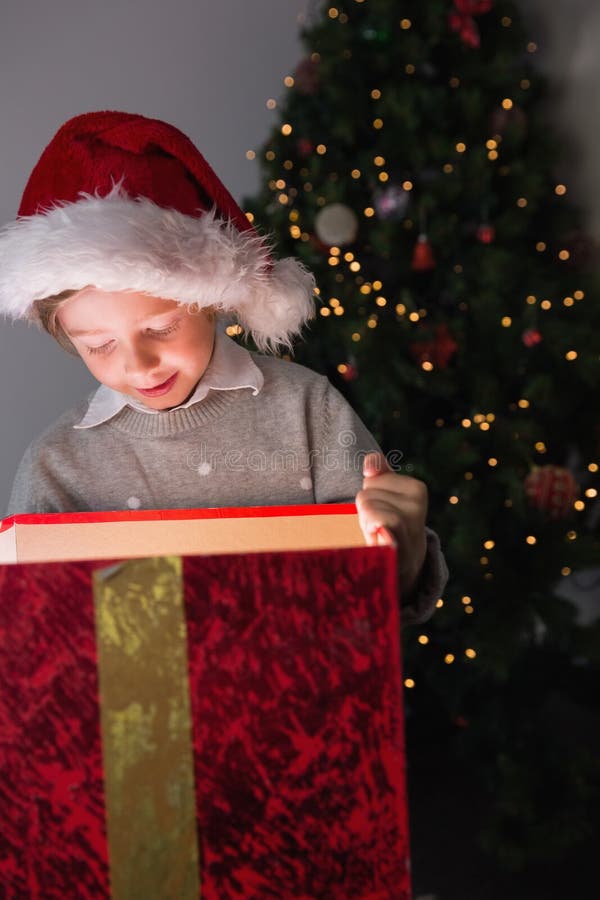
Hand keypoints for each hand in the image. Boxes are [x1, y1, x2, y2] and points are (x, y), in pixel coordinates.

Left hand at [355, 451, 427, 597]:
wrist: (406, 560)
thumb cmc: (390, 520)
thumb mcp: (386, 492)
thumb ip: (380, 471)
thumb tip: (369, 467)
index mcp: (416, 489)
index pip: (370, 480)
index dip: (369, 495)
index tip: (382, 509)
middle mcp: (417, 509)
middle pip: (366, 497)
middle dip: (366, 512)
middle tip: (378, 526)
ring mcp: (410, 531)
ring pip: (368, 512)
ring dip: (366, 526)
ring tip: (379, 536)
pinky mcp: (402, 553)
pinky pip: (387, 530)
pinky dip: (381, 533)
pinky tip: (381, 536)